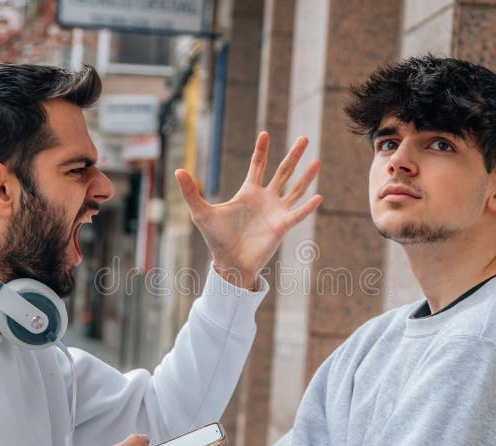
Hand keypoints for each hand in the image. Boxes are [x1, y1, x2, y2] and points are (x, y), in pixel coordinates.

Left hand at [175, 132, 322, 289]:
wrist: (229, 262)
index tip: (265, 133)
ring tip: (317, 161)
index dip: (262, 149)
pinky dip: (307, 206)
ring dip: (306, 177)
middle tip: (305, 138)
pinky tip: (318, 196)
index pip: (258, 165)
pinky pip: (297, 214)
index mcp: (248, 192)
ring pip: (295, 189)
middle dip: (293, 155)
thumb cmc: (216, 239)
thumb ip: (191, 192)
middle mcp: (265, 199)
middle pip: (283, 171)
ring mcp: (276, 211)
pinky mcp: (282, 226)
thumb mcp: (201, 212)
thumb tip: (177, 170)